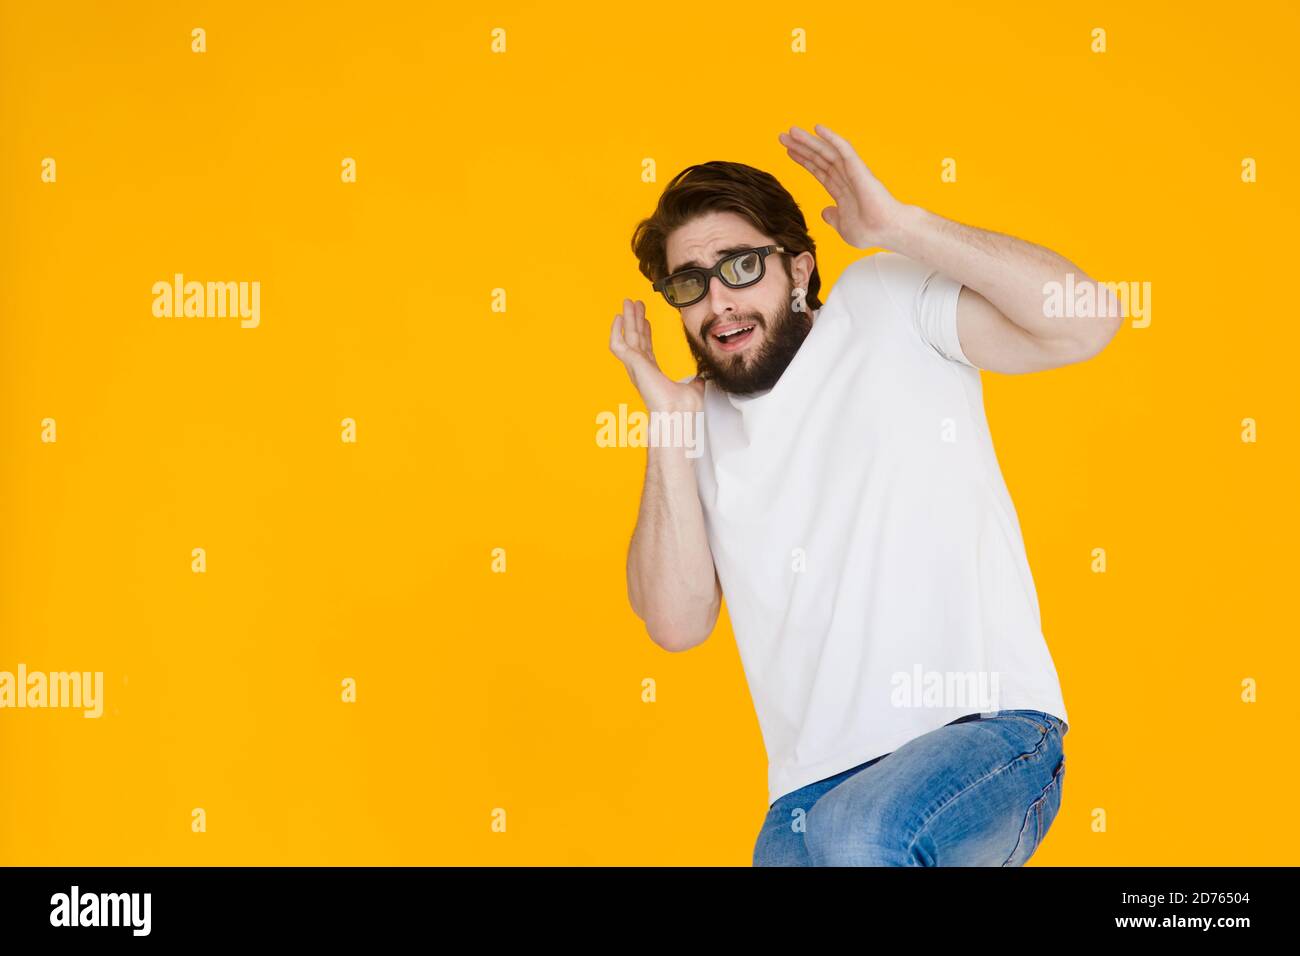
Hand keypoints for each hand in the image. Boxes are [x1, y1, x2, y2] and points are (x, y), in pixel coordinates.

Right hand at [609, 298, 704, 412]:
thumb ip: (696, 381)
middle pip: (636, 338)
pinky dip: (616, 331)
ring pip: (627, 336)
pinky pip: (618, 344)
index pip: (646, 348)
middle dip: (635, 319)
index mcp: (652, 373)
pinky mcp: (633, 364)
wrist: (678, 415)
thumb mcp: (693, 388)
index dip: (645, 332)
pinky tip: (619, 317)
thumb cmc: (683, 409)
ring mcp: (635, 367)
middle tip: (634, 303)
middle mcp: (641, 369)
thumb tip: (702, 377)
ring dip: (627, 319)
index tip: (646, 318)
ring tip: (628, 302)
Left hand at [778, 123, 906, 249]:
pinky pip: (843, 149)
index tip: (789, 151)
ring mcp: (852, 171)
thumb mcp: (843, 227)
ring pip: (827, 151)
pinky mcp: (858, 168)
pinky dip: (831, 138)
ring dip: (809, 140)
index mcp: (841, 191)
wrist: (885, 231)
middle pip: (819, 158)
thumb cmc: (869, 231)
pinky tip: (817, 128)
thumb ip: (833, 218)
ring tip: (791, 130)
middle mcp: (845, 178)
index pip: (819, 171)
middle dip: (801, 147)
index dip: (804, 160)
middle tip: (782, 136)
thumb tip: (825, 212)